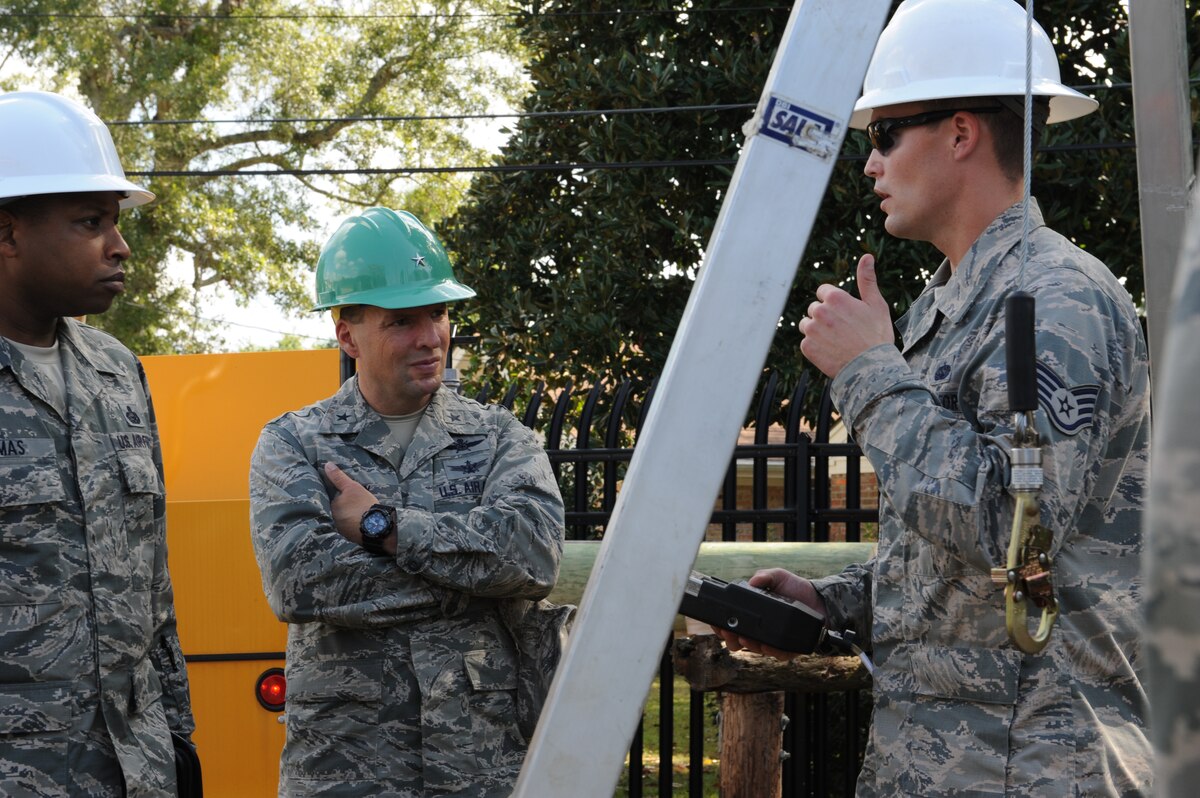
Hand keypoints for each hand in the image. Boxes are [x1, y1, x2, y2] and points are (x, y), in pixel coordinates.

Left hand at [323, 462, 385, 549]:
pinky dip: (354, 526)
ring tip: (359, 513)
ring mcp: (342, 530)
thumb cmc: (363, 504)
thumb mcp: (352, 487)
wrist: (377, 526)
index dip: (339, 496)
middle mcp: (333, 520)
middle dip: (344, 508)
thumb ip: (338, 477)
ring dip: (349, 517)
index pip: (333, 499)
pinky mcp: (350, 538)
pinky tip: (362, 523)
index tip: (347, 495)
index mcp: (333, 507)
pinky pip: (350, 529)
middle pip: (337, 511)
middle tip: (355, 505)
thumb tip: (326, 464)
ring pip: (344, 520)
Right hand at [710, 569, 825, 661]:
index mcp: (754, 614)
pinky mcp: (789, 647)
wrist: (820, 599)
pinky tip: (766, 646)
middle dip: (729, 638)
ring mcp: (773, 640)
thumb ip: (764, 576)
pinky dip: (771, 651)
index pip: (732, 622)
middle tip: (728, 632)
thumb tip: (752, 581)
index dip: (721, 625)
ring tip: (744, 638)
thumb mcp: (778, 576)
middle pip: (737, 640)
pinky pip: (778, 654)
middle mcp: (761, 630)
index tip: (716, 623)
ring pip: (755, 649)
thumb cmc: (796, 588)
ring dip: (747, 645)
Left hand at [798, 254, 893, 377]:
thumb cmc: (877, 335)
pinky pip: (806, 342)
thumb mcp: (876, 304)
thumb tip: (867, 256)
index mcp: (834, 298)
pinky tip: (831, 351)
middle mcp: (819, 311)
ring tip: (836, 341)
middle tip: (844, 330)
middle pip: (815, 308)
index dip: (835, 303)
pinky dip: (816, 346)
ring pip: (808, 325)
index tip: (845, 314)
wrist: (871, 368)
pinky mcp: (806, 347)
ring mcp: (811, 330)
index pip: (823, 292)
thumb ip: (866, 280)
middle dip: (826, 316)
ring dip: (818, 330)